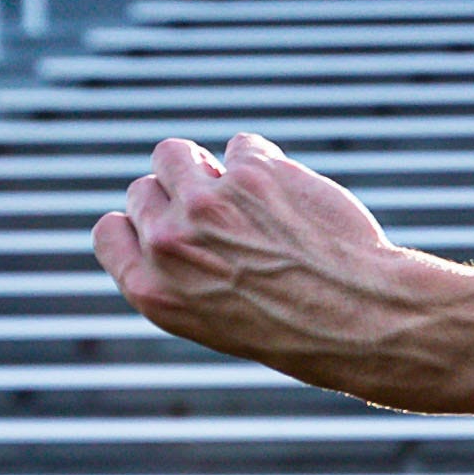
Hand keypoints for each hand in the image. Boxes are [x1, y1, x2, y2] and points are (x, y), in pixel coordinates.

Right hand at [92, 132, 422, 387]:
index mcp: (153, 291)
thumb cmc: (295, 328)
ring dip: (205, 167)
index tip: (172, 233)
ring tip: (248, 202)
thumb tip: (165, 210)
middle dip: (178, 198)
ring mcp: (207, 202)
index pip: (110, 231)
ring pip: (176, 153)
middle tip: (228, 229)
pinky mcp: (252, 172)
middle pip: (144, 188)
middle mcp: (170, 245)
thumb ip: (180, 270)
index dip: (140, 226)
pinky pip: (241, 146)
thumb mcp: (215, 319)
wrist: (363, 320)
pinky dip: (263, 164)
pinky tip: (291, 200)